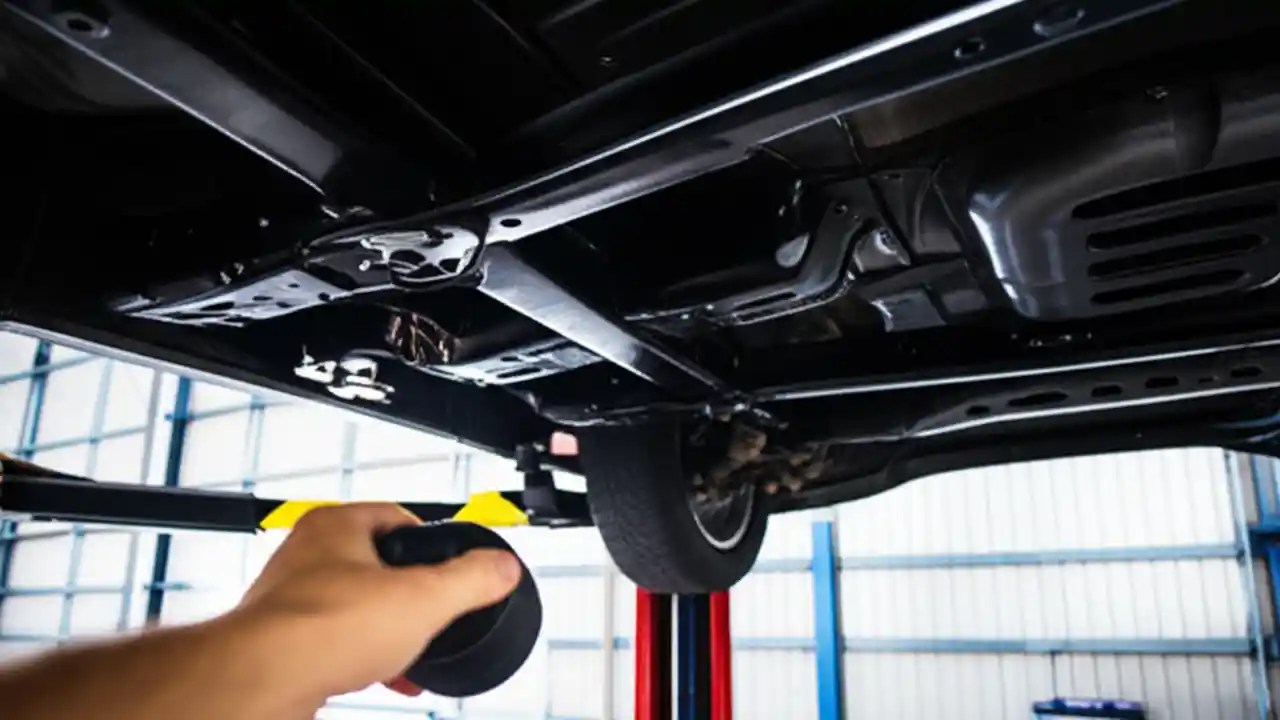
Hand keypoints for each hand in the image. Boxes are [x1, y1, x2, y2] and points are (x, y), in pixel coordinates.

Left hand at [233, 503, 520, 702]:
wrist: (261, 682)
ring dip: (384, 630)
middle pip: (375, 565)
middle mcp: (306, 555)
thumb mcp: (424, 600)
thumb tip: (501, 567)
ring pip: (352, 607)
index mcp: (337, 526)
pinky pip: (331, 641)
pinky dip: (359, 656)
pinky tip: (378, 675)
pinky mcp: (278, 640)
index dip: (429, 543)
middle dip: (407, 596)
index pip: (396, 517)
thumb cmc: (322, 630)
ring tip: (408, 654)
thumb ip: (471, 580)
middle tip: (429, 615)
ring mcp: (288, 598)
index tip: (447, 567)